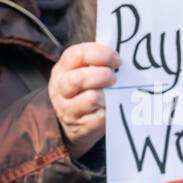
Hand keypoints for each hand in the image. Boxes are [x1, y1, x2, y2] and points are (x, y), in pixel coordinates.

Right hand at [48, 42, 120, 157]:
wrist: (75, 122)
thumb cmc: (85, 89)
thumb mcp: (84, 70)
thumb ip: (97, 61)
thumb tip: (122, 56)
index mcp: (62, 69)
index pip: (78, 55)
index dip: (101, 55)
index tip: (117, 60)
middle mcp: (60, 89)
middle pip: (78, 80)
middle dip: (103, 76)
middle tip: (114, 78)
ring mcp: (67, 110)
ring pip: (91, 98)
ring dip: (107, 95)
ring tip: (112, 94)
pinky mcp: (78, 127)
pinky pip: (99, 117)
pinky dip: (108, 111)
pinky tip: (109, 108)